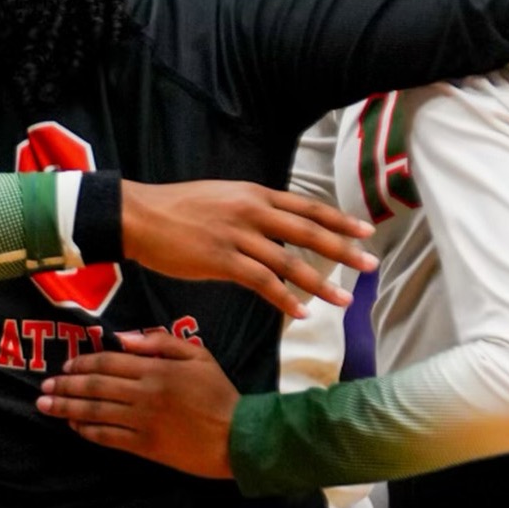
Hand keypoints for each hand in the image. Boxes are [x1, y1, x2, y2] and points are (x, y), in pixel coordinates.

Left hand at [37, 331, 235, 478]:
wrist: (236, 436)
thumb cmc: (218, 393)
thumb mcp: (198, 355)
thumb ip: (161, 341)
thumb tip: (125, 337)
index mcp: (156, 369)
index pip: (109, 361)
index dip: (83, 362)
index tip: (65, 365)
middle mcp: (145, 394)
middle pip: (96, 386)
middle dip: (65, 385)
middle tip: (43, 386)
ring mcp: (143, 421)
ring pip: (96, 411)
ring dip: (67, 407)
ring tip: (45, 405)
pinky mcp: (145, 446)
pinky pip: (108, 437)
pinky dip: (88, 430)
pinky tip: (74, 425)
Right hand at [120, 181, 375, 318]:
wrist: (138, 215)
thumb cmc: (176, 208)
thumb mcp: (222, 197)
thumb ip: (251, 210)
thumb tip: (275, 226)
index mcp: (254, 194)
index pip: (307, 207)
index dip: (338, 220)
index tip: (365, 230)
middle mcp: (252, 211)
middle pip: (308, 232)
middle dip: (343, 250)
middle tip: (370, 265)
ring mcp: (237, 236)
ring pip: (290, 261)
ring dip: (320, 283)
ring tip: (344, 301)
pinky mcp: (221, 260)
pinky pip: (262, 282)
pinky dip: (284, 299)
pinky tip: (300, 313)